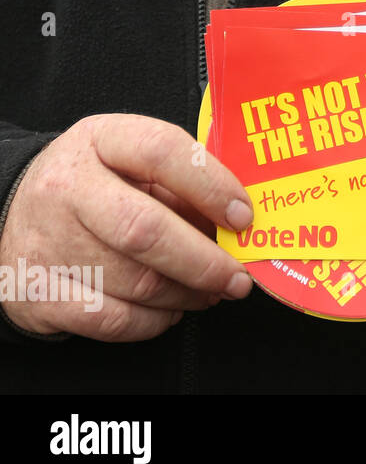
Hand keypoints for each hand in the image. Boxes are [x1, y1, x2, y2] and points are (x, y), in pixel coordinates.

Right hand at [0, 114, 254, 340]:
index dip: (212, 186)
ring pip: (138, 283)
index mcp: (100, 141)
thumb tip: (240, 225)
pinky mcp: (40, 294)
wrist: (12, 217)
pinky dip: (154, 321)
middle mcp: (67, 188)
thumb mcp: (134, 165)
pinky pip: (114, 319)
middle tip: (238, 277)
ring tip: (210, 291)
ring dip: (188, 294)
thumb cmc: (95, 188)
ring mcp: (48, 242)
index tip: (244, 217)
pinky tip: (170, 310)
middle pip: (147, 231)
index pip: (162, 151)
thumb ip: (184, 186)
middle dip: (206, 261)